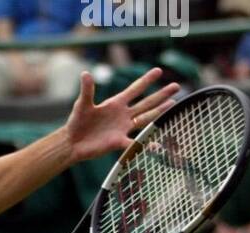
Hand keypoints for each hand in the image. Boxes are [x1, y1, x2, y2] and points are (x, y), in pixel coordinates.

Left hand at [65, 68, 180, 162]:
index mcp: (115, 103)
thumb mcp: (82, 104)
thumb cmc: (77, 122)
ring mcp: (122, 128)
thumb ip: (87, 90)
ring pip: (146, 119)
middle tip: (177, 86)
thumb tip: (85, 73)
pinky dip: (145, 144)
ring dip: (159, 112)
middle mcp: (123, 115)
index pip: (135, 89)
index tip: (158, 70)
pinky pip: (134, 143)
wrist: (72, 142)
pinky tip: (157, 145)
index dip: (146, 80)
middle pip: (146, 103)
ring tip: (173, 104)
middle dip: (161, 95)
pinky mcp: (118, 142)